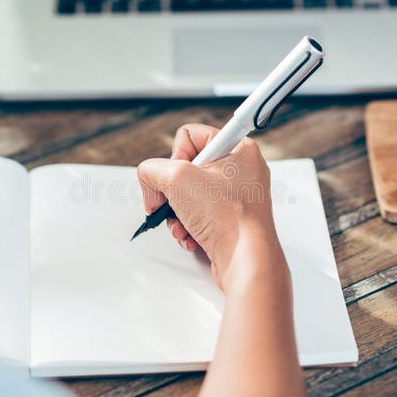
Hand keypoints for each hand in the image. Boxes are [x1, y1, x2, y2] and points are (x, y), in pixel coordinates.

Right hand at [137, 124, 286, 289]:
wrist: (246, 260)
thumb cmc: (227, 218)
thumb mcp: (176, 179)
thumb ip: (152, 169)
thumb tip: (149, 177)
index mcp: (238, 148)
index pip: (189, 136)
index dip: (175, 157)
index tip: (179, 177)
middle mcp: (241, 170)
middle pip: (186, 169)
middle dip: (172, 192)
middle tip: (172, 203)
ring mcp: (237, 197)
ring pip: (189, 195)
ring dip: (177, 214)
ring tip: (182, 226)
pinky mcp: (231, 220)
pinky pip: (199, 215)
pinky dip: (189, 227)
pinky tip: (191, 237)